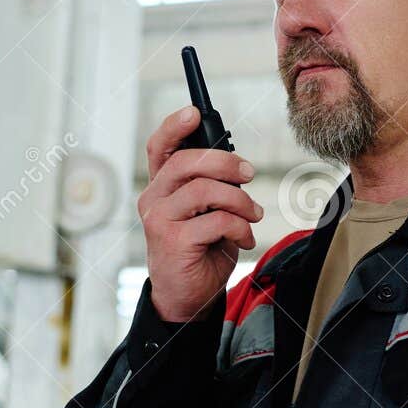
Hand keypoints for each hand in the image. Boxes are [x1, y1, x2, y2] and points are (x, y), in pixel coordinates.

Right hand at [139, 106, 264, 322]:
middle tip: (248, 175)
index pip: (160, 148)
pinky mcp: (173, 240)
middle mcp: (154, 198)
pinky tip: (245, 238)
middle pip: (188, 162)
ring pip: (206, 190)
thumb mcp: (208, 212)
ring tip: (253, 215)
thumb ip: (213, 187)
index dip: (174, 126)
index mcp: (162, 187)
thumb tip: (237, 166)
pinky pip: (218, 220)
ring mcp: (159, 219)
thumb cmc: (201, 249)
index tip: (194, 112)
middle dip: (227, 163)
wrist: (188, 295)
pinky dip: (241, 227)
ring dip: (241, 201)